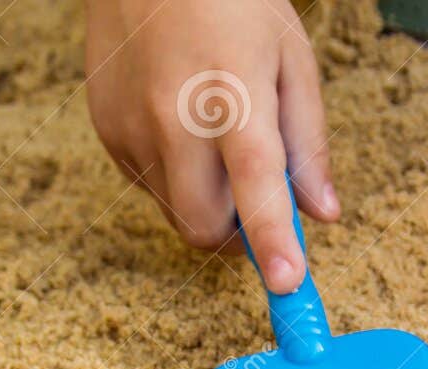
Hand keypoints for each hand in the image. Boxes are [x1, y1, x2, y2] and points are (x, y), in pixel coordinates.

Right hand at [85, 0, 338, 292]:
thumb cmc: (233, 4)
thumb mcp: (291, 59)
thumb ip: (308, 142)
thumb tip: (322, 214)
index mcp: (232, 96)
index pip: (255, 183)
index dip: (272, 240)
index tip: (287, 281)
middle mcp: (173, 120)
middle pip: (205, 229)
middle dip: (236, 236)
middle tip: (257, 200)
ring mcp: (131, 129)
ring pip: (175, 214)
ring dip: (205, 202)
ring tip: (215, 139)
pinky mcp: (105, 132)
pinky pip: (149, 187)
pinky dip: (175, 179)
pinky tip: (182, 125)